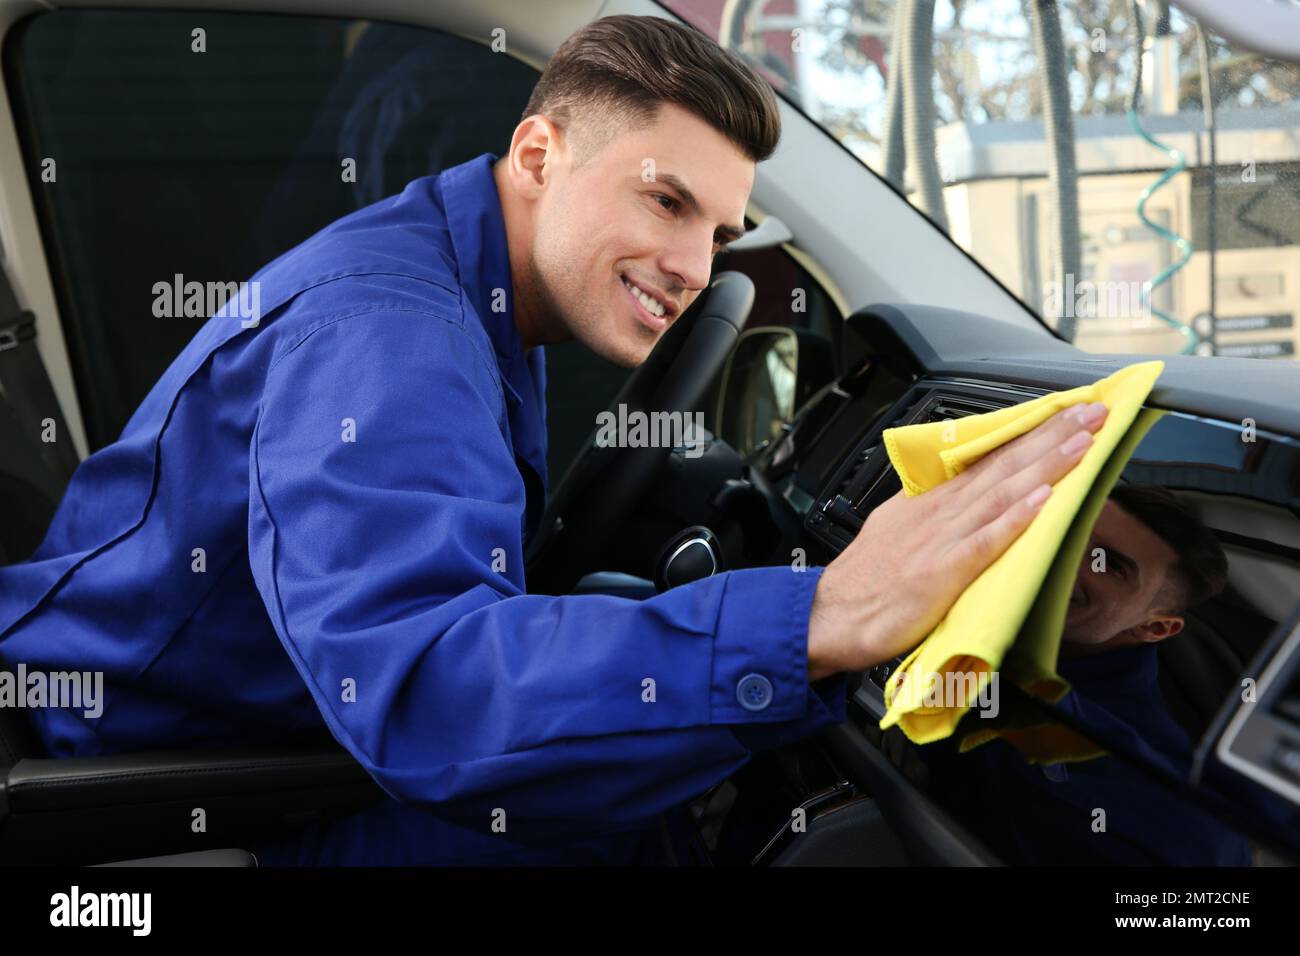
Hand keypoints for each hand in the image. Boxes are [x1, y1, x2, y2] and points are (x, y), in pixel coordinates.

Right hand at [806, 401, 1108, 680]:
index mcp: (929, 503)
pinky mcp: (941, 572)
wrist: (829, 616)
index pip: (986, 459)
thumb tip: (959, 504)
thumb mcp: (893, 532)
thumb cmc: (862, 583)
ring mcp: (941, 539)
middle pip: (1003, 465)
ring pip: (1001, 492)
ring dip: (1045, 465)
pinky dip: (1014, 519)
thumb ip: (930, 517)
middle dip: (1051, 435)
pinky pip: (985, 541)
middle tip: (1091, 412)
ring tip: (1082, 442)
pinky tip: (1041, 500)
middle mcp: (939, 512)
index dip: (1028, 435)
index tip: (1063, 414)